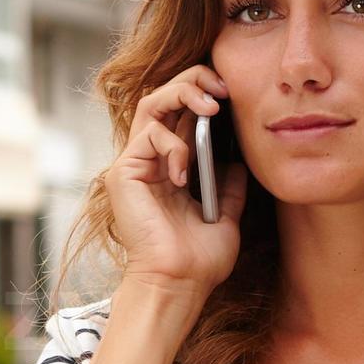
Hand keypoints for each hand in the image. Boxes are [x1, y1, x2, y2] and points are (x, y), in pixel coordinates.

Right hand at [111, 63, 248, 299]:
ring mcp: (135, 164)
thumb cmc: (200, 259)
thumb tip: (239, 160)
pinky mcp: (124, 172)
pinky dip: (174, 145)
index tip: (234, 91)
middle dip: (193, 80)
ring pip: (151, 102)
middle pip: (164, 96)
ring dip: (183, 94)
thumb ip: (229, 185)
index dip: (205, 91)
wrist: (180, 283)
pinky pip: (149, 135)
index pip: (183, 112)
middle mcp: (150, 159)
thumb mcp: (226, 215)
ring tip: (211, 105)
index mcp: (173, 165)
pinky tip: (185, 174)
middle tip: (222, 85)